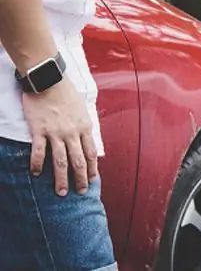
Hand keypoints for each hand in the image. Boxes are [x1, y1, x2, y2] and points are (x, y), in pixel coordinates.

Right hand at [22, 77, 97, 195]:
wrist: (48, 80)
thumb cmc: (66, 93)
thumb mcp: (82, 109)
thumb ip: (83, 126)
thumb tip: (86, 140)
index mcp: (84, 127)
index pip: (91, 153)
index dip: (92, 168)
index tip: (92, 180)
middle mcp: (72, 132)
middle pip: (78, 161)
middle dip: (80, 179)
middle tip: (79, 192)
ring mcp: (55, 132)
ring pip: (60, 161)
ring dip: (61, 179)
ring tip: (61, 192)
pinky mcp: (39, 130)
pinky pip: (38, 152)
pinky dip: (36, 164)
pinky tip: (35, 174)